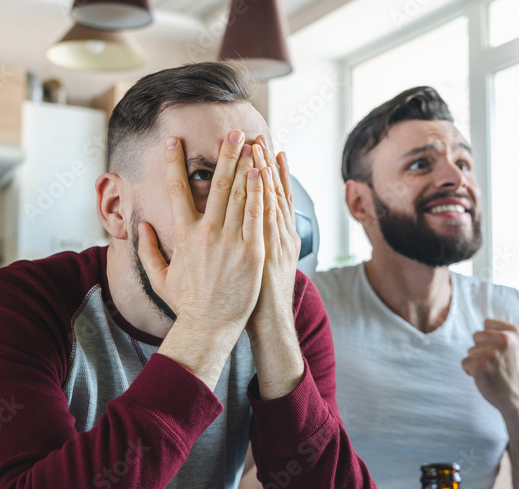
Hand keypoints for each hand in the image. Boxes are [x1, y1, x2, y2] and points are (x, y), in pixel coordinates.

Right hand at [137, 131, 263, 381]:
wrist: (208, 326)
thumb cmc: (187, 304)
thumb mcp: (161, 277)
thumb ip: (150, 250)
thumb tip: (143, 228)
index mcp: (184, 236)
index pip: (176, 190)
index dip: (174, 163)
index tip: (174, 140)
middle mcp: (206, 233)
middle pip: (216, 184)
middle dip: (224, 154)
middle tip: (230, 131)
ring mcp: (230, 242)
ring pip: (239, 195)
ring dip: (245, 166)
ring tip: (251, 143)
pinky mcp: (252, 253)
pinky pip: (256, 216)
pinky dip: (259, 192)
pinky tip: (262, 173)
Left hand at [245, 136, 299, 337]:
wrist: (268, 322)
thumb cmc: (254, 302)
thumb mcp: (259, 271)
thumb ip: (254, 249)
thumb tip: (239, 235)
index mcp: (276, 238)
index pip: (275, 198)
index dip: (271, 173)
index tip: (264, 149)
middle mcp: (279, 234)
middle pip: (272, 191)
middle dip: (264, 161)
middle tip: (256, 135)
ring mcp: (274, 240)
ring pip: (270, 197)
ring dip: (263, 168)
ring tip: (256, 143)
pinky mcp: (266, 248)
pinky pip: (266, 214)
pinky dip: (265, 191)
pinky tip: (261, 172)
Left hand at [461, 319, 518, 419]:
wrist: (518, 399)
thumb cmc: (512, 372)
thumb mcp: (515, 347)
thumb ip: (501, 333)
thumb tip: (483, 321)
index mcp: (515, 332)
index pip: (486, 323)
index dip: (489, 339)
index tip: (502, 353)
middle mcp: (505, 339)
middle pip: (476, 336)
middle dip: (481, 349)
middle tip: (496, 364)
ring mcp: (492, 352)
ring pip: (470, 350)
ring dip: (477, 362)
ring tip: (492, 371)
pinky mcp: (480, 365)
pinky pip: (464, 363)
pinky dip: (470, 372)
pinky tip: (485, 377)